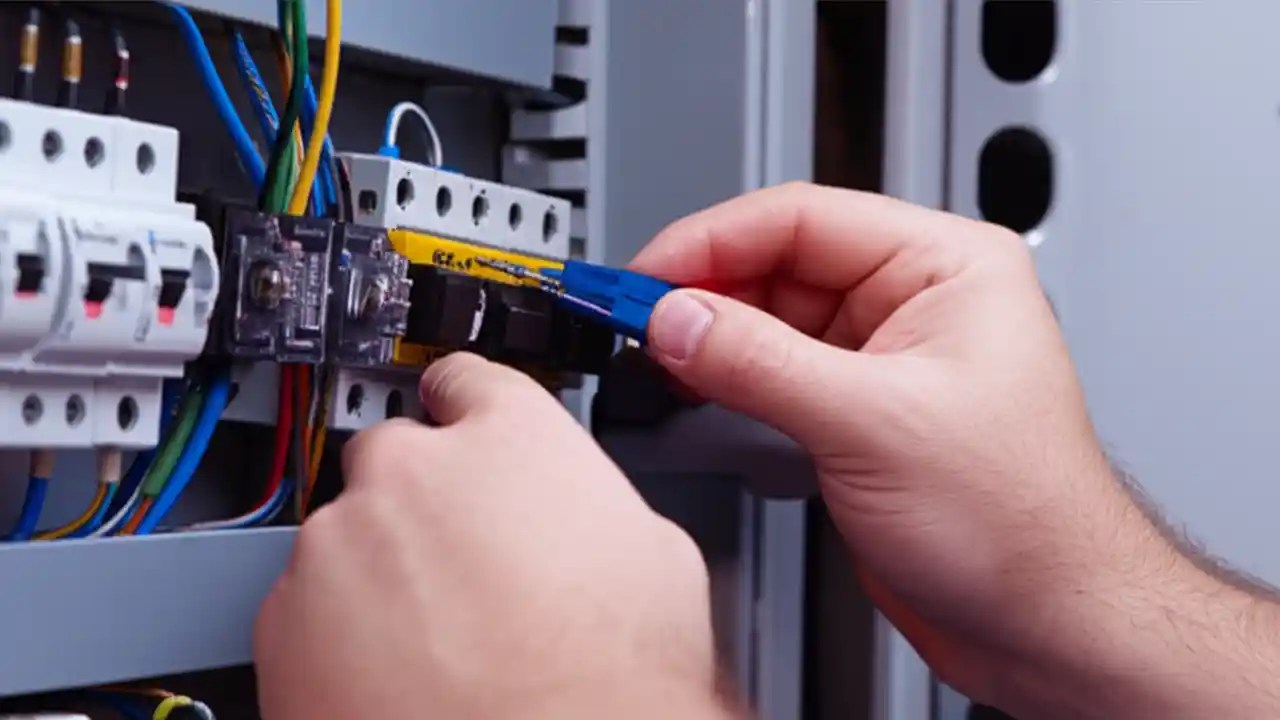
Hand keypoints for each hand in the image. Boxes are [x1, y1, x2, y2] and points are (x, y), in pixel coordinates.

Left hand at [254, 354, 732, 719]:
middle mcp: (414, 468)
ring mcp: (340, 541)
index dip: (466, 406)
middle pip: (397, 457)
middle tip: (462, 568)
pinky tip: (397, 673)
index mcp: (511, 435)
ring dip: (379, 571)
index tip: (456, 417)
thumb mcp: (655, 552)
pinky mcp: (286, 617)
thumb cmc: (609, 675)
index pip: (467, 380)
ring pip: (347, 535)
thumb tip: (583, 518)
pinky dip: (336, 632)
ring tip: (435, 640)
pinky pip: (305, 605)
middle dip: (421, 501)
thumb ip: (589, 501)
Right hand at [631, 183, 1279, 717]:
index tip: (646, 274)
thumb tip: (677, 318)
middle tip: (634, 319)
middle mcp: (913, 302)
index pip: (802, 217)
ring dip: (708, 335)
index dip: (711, 241)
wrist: (1044, 623)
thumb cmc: (1021, 523)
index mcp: (946, 266)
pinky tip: (692, 386)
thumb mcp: (872, 424)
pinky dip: (726, 377)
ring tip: (654, 356)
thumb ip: (759, 363)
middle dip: (702, 289)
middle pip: (777, 262)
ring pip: (768, 317)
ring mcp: (880, 358)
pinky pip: (773, 371)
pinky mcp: (854, 411)